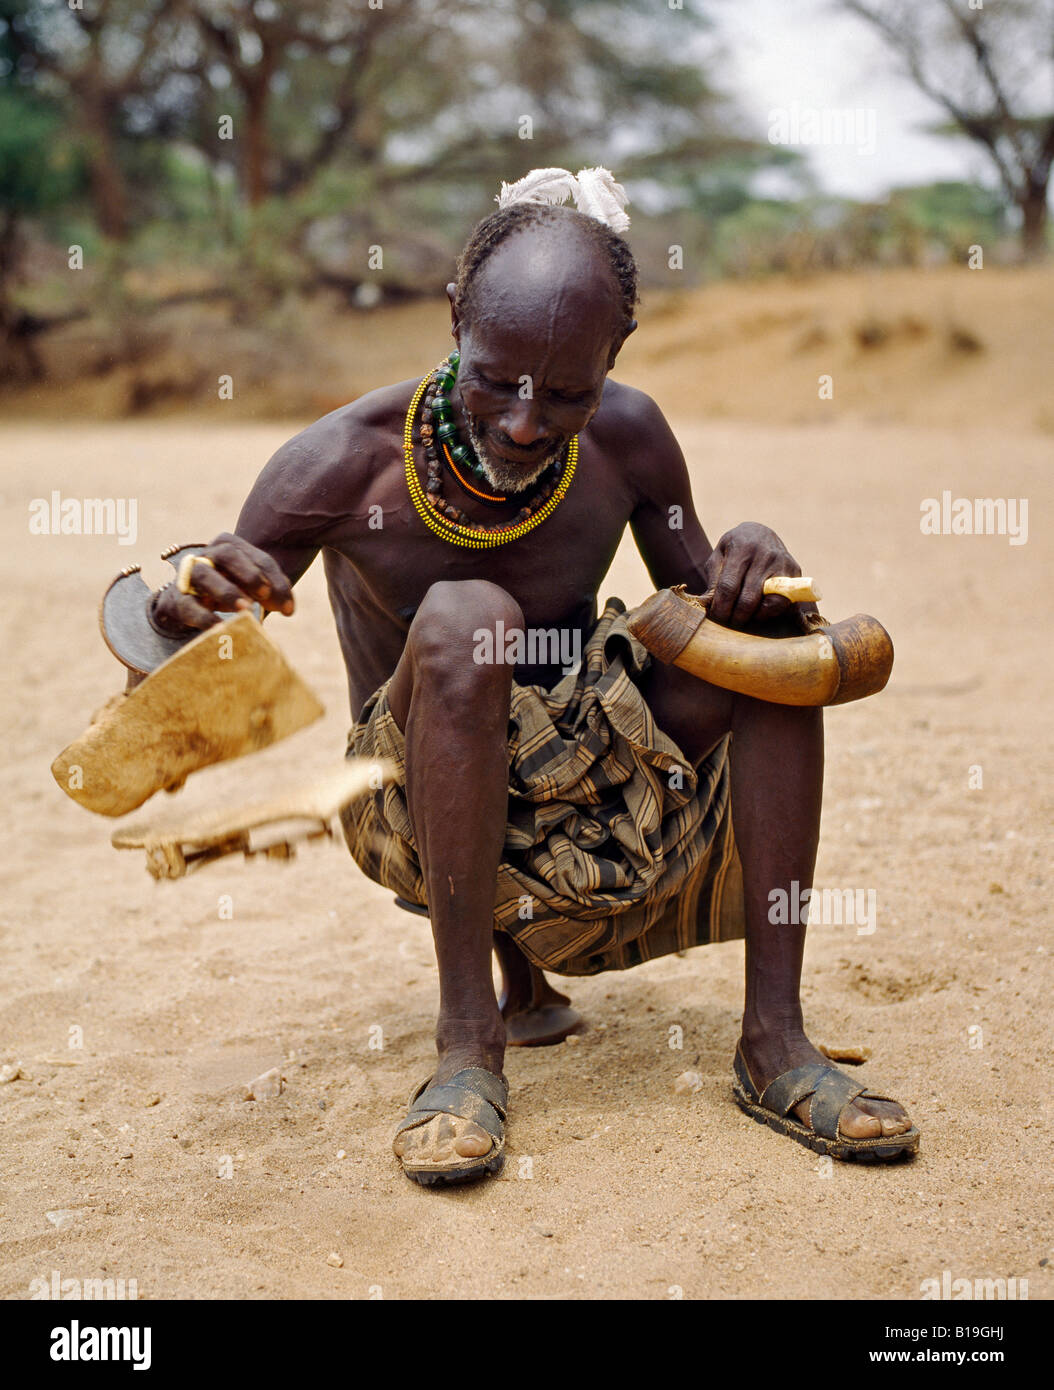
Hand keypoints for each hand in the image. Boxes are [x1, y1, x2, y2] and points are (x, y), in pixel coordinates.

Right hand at [152, 533, 294, 632]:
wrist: (185, 606)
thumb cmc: (225, 591)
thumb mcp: (248, 587)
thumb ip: (270, 592)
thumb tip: (288, 607)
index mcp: (230, 547)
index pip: (259, 559)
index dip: (277, 583)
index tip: (289, 610)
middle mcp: (207, 555)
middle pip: (228, 554)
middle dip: (250, 574)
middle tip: (265, 596)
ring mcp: (189, 576)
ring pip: (203, 573)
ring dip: (227, 590)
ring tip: (246, 609)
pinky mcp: (176, 601)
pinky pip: (189, 605)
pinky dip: (205, 616)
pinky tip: (221, 627)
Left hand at [702, 522, 801, 626]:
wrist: (760, 533)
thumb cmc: (734, 549)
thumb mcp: (718, 555)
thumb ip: (713, 579)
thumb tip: (708, 605)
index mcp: (742, 548)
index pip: (729, 586)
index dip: (721, 607)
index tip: (716, 617)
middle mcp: (765, 555)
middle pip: (749, 599)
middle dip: (736, 617)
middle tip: (728, 622)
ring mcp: (783, 564)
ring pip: (770, 604)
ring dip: (754, 617)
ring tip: (742, 617)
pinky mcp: (796, 573)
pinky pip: (784, 603)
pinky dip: (770, 612)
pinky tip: (758, 611)